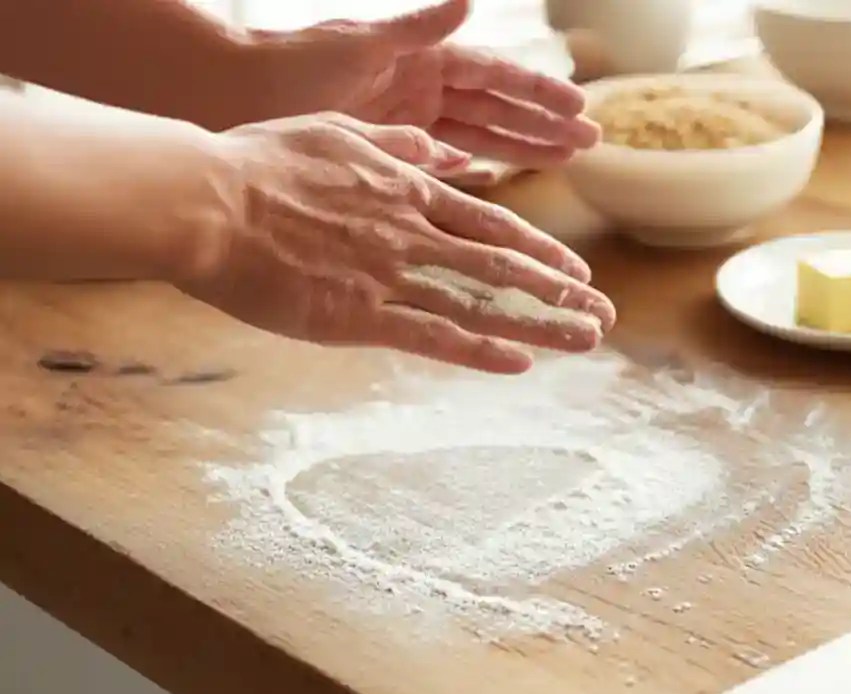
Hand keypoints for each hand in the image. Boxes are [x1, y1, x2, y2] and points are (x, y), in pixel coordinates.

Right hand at [179, 111, 614, 373]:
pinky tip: (520, 363)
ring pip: (482, 303)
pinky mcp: (358, 316)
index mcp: (408, 190)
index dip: (540, 252)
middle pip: (504, 267)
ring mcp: (390, 275)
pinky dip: (480, 350)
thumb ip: (396, 142)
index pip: (492, 226)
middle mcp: (412, 233)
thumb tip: (439, 147)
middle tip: (604, 312)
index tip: (575, 271)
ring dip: (542, 324)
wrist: (205, 201)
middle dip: (561, 292)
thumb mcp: (337, 132)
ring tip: (587, 339)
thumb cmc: (260, 164)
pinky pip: (432, 336)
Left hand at [233, 0, 600, 167]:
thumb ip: (416, 28)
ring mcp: (403, 122)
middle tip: (592, 142)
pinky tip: (496, 180)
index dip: (538, 91)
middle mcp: (418, 89)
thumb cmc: (286, 65)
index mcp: (419, 60)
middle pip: (496, 110)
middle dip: (543, 125)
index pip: (494, 76)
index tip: (579, 105)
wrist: (225, 98)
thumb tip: (468, 0)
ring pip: (476, 138)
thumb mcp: (358, 46)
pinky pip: (439, 163)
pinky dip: (467, 172)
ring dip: (519, 150)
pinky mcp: (384, 152)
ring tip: (564, 161)